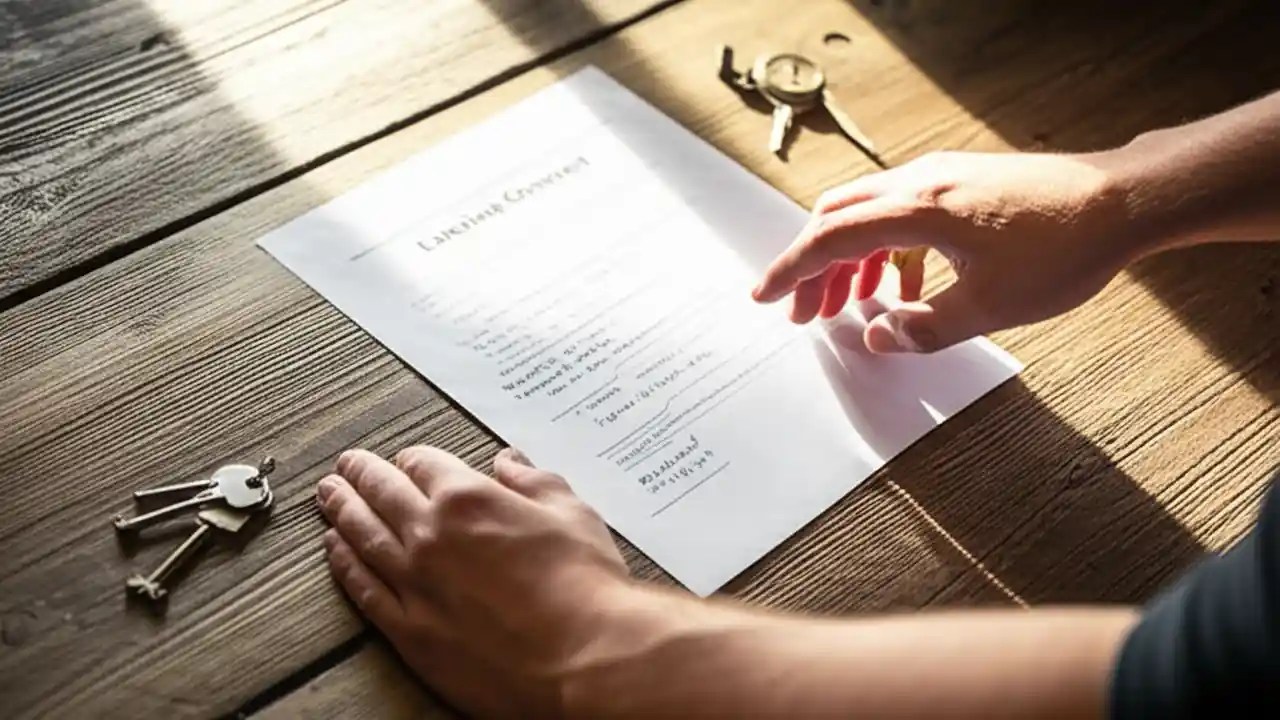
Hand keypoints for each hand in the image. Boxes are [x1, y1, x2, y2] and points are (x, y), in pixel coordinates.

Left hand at [316, 446, 633, 716]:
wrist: (583, 658)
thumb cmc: (585, 587)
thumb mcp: (571, 513)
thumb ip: (534, 483)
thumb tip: (511, 463)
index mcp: (468, 498)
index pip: (423, 463)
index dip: (412, 458)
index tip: (405, 459)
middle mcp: (430, 535)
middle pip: (382, 493)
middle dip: (360, 474)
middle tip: (345, 465)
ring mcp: (414, 585)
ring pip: (362, 537)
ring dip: (341, 511)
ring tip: (328, 496)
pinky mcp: (409, 632)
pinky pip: (364, 590)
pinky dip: (345, 565)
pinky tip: (335, 551)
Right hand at [752, 150, 1142, 352]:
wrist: (1122, 200)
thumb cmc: (1064, 247)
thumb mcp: (990, 307)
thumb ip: (925, 328)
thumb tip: (878, 339)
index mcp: (917, 209)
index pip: (830, 238)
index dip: (791, 271)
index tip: (764, 296)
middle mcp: (920, 182)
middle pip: (838, 219)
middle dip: (812, 268)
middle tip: (803, 312)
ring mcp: (940, 176)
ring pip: (867, 213)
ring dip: (848, 259)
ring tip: (845, 305)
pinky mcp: (960, 181)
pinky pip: (900, 211)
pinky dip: (883, 248)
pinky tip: (901, 285)